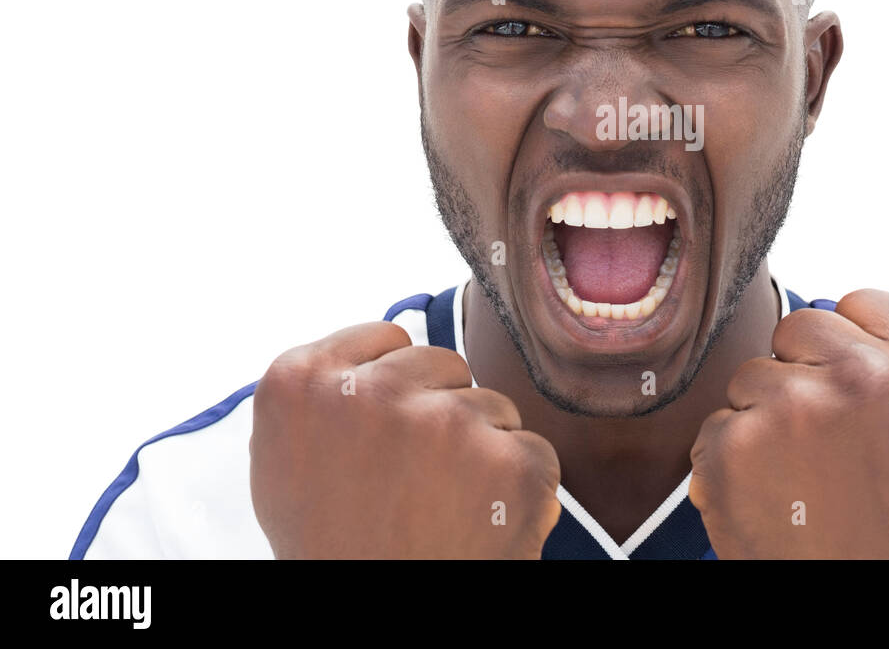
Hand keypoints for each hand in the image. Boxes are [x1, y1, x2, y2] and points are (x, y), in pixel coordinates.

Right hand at [250, 322, 561, 557]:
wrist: (368, 623)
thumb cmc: (329, 550)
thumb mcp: (284, 462)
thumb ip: (324, 394)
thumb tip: (371, 356)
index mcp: (304, 381)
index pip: (388, 340)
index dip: (395, 389)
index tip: (383, 436)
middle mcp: (374, 390)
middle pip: (444, 363)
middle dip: (440, 411)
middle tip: (413, 480)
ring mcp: (446, 422)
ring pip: (491, 405)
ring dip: (480, 449)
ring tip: (442, 509)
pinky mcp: (509, 461)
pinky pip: (531, 450)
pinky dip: (520, 487)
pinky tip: (482, 523)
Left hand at [689, 289, 888, 557]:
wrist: (869, 592)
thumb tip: (855, 318)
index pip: (860, 302)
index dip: (852, 348)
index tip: (858, 388)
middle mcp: (866, 373)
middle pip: (800, 325)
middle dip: (803, 371)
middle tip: (830, 438)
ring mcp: (795, 403)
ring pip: (753, 374)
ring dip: (766, 417)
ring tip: (804, 474)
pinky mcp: (736, 440)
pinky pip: (720, 423)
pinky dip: (734, 459)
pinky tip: (772, 493)